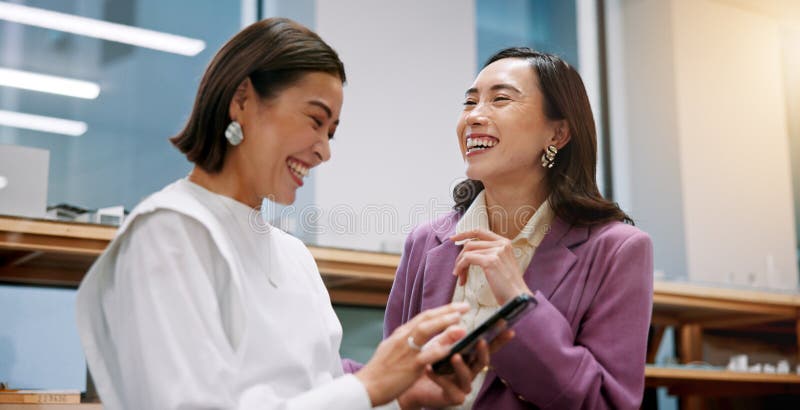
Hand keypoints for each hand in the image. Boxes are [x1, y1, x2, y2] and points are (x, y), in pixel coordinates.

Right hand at [355, 302, 468, 405]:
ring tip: (460, 322)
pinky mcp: (408, 367)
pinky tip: (451, 348)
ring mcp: (405, 351)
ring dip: (443, 325)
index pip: (424, 316)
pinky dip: (438, 350)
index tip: (457, 307)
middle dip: (447, 311)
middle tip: (465, 307)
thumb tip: (420, 332)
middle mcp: (403, 338)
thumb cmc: (381, 370)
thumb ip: (408, 340)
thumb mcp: (393, 349)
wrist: (366, 386)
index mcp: (401, 334)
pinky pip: (425, 356)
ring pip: (425, 332)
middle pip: (426, 319)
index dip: (442, 310)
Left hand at [398, 326, 515, 408]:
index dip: (499, 339)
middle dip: (483, 351)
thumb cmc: (428, 360)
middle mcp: (470, 371)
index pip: (488, 346)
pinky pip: (449, 388)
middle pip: (482, 361)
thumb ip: (449, 336)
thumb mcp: (438, 344)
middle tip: (481, 341)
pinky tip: (429, 369)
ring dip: (461, 366)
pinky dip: (440, 378)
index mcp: (470, 357)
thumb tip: (460, 323)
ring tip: (454, 356)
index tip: (508, 327)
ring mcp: (463, 385)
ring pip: (467, 376)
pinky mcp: (452, 396)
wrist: (411, 383)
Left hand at [450, 229, 532, 304]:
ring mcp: (496, 251)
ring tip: (460, 276)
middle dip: (460, 257)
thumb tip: (468, 247)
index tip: (453, 238)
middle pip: (471, 244)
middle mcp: (501, 244)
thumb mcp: (501, 263)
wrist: (518, 298)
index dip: (465, 233)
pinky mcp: (490, 261)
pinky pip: (467, 259)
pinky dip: (460, 267)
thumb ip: (489, 253)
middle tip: (458, 271)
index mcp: (504, 243)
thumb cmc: (508, 286)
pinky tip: (461, 277)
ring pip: (467, 251)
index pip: (481, 231)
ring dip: (460, 264)